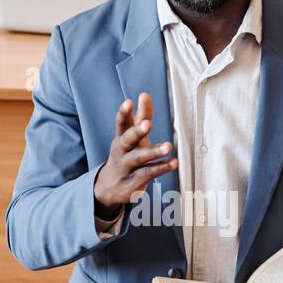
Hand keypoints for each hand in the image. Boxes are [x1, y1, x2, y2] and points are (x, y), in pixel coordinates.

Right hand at [94, 93, 176, 217]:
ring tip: (168, 147)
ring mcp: (126, 167)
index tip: (129, 102)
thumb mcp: (131, 136)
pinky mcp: (134, 181)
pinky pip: (148, 173)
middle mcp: (122, 151)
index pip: (121, 123)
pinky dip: (162, 168)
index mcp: (121, 137)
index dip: (124, 113)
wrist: (108, 188)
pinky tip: (174, 163)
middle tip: (147, 124)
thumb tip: (145, 94)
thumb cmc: (125, 155)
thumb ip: (140, 117)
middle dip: (137, 131)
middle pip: (127, 140)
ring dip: (154, 151)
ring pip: (139, 158)